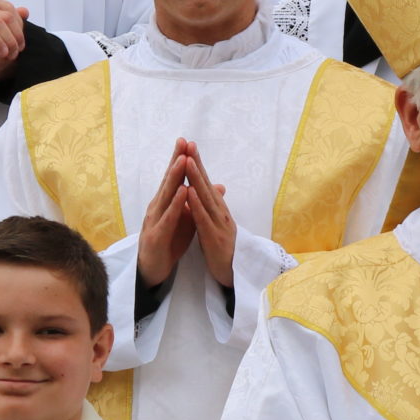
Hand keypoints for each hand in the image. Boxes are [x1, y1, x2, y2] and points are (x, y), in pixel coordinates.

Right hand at [136, 145, 197, 286]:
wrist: (154, 270)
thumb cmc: (169, 242)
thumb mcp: (186, 220)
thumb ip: (196, 202)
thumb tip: (214, 186)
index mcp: (165, 203)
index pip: (173, 178)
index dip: (180, 160)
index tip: (187, 142)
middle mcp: (157, 207)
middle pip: (168, 181)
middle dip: (176, 161)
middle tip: (183, 142)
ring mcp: (155, 220)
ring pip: (166, 196)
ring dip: (175, 178)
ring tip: (183, 161)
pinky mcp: (156, 236)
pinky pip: (168, 218)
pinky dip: (176, 205)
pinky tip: (182, 193)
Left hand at [178, 141, 239, 289]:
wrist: (232, 275)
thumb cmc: (221, 249)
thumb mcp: (215, 224)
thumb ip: (210, 207)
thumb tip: (206, 190)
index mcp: (218, 209)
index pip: (205, 183)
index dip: (197, 164)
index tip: (188, 146)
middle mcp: (220, 212)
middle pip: (206, 184)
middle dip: (197, 163)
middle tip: (189, 144)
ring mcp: (219, 224)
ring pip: (206, 198)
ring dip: (196, 179)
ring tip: (187, 161)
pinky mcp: (215, 238)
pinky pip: (204, 220)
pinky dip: (197, 206)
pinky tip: (189, 194)